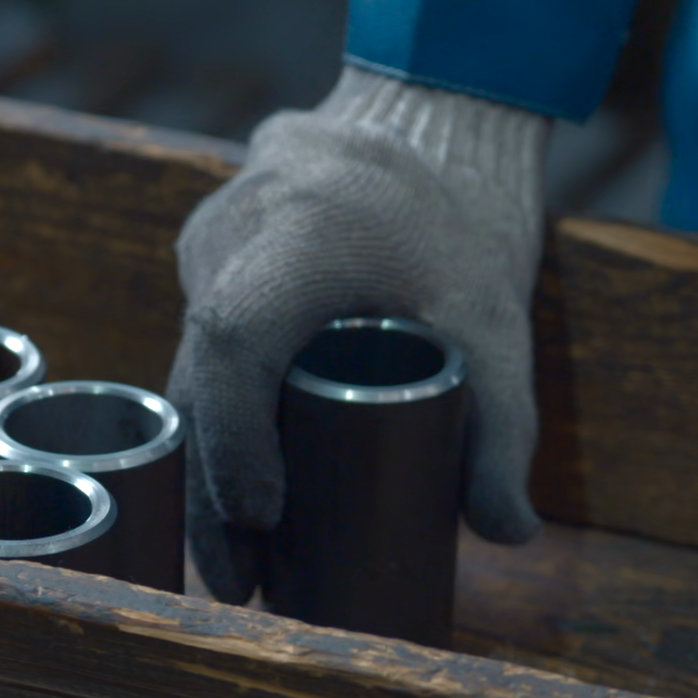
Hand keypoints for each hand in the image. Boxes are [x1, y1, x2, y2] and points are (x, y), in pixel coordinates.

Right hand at [169, 68, 549, 603]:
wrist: (427, 116)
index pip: (236, 346)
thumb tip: (508, 536)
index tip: (264, 521)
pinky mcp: (202, 249)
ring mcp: (206, 237)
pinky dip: (214, 414)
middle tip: (242, 581)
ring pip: (188, 366)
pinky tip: (233, 482)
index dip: (235, 440)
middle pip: (197, 379)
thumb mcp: (497, 325)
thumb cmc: (464, 219)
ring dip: (207, 461)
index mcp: (302, 235)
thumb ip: (504, 430)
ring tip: (237, 557)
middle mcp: (233, 232)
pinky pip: (196, 342)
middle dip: (214, 490)